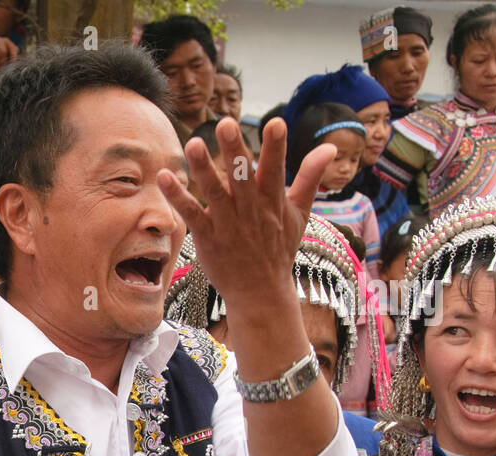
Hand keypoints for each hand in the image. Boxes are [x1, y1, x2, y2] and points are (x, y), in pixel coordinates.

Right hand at [0, 36, 17, 70]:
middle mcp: (0, 39)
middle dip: (3, 61)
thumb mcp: (6, 55)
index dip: (13, 56)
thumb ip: (11, 56)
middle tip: (2, 67)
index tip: (13, 63)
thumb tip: (14, 62)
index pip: (13, 48)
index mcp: (7, 41)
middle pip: (3, 51)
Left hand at [158, 116, 334, 315]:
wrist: (261, 292)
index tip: (276, 123)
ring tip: (193, 143)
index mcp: (273, 201)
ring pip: (215, 192)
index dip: (276, 147)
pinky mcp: (208, 238)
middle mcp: (251, 210)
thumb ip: (310, 177)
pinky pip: (192, 214)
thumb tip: (331, 146)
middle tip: (226, 123)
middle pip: (242, 176)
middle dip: (235, 150)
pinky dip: (178, 197)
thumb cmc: (279, 248)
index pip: (276, 170)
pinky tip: (164, 178)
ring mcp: (228, 224)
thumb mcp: (300, 213)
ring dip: (203, 168)